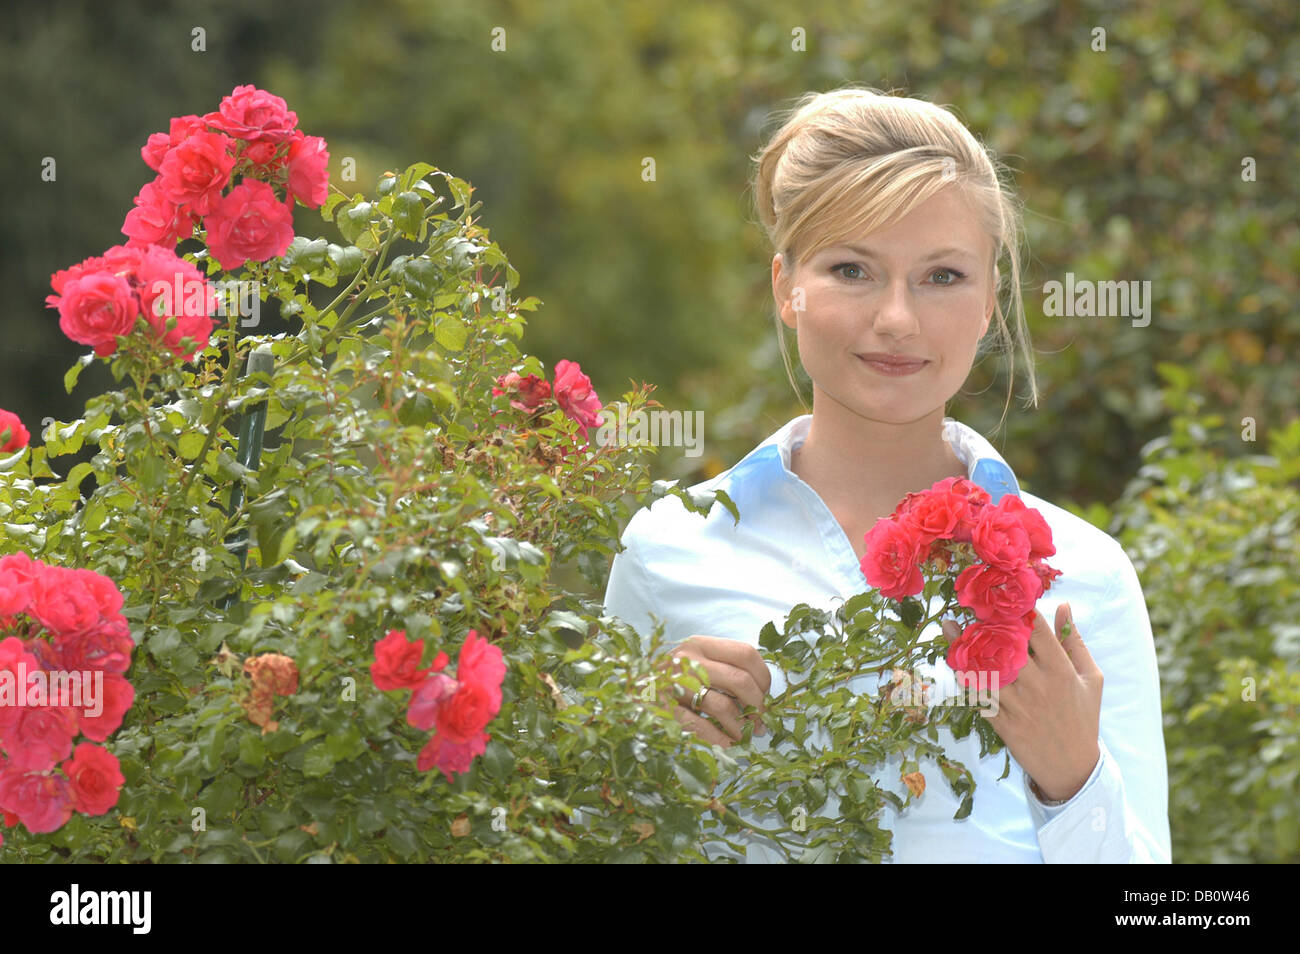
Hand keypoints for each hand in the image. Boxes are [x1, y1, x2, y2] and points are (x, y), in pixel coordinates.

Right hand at [658, 635, 770, 746]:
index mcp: (699, 644)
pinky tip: (728, 746)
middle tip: (761, 723)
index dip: (764, 678)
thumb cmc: (668, 680)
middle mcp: (685, 659)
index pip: (746, 654)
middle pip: (740, 680)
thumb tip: (763, 696)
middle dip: (758, 706)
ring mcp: (672, 684)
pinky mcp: (662, 710)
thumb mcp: (694, 663)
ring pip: (723, 706)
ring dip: (742, 727)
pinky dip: (720, 740)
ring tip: (746, 737)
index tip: (765, 696)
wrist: (625, 693)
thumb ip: (724, 669)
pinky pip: (700, 727)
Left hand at [943, 603, 1102, 801]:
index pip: (1036, 631)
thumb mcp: (1089, 678)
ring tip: (949, 627)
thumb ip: (1075, 641)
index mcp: (1061, 670)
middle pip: (1005, 646)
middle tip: (964, 605)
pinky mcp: (1003, 723)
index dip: (1017, 610)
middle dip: (985, 624)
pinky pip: (979, 695)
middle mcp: (1038, 685)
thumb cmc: (1083, 717)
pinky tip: (952, 661)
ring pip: (987, 669)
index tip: (999, 595)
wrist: (1072, 767)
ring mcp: (1019, 705)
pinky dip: (965, 678)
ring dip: (966, 647)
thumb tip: (1064, 606)